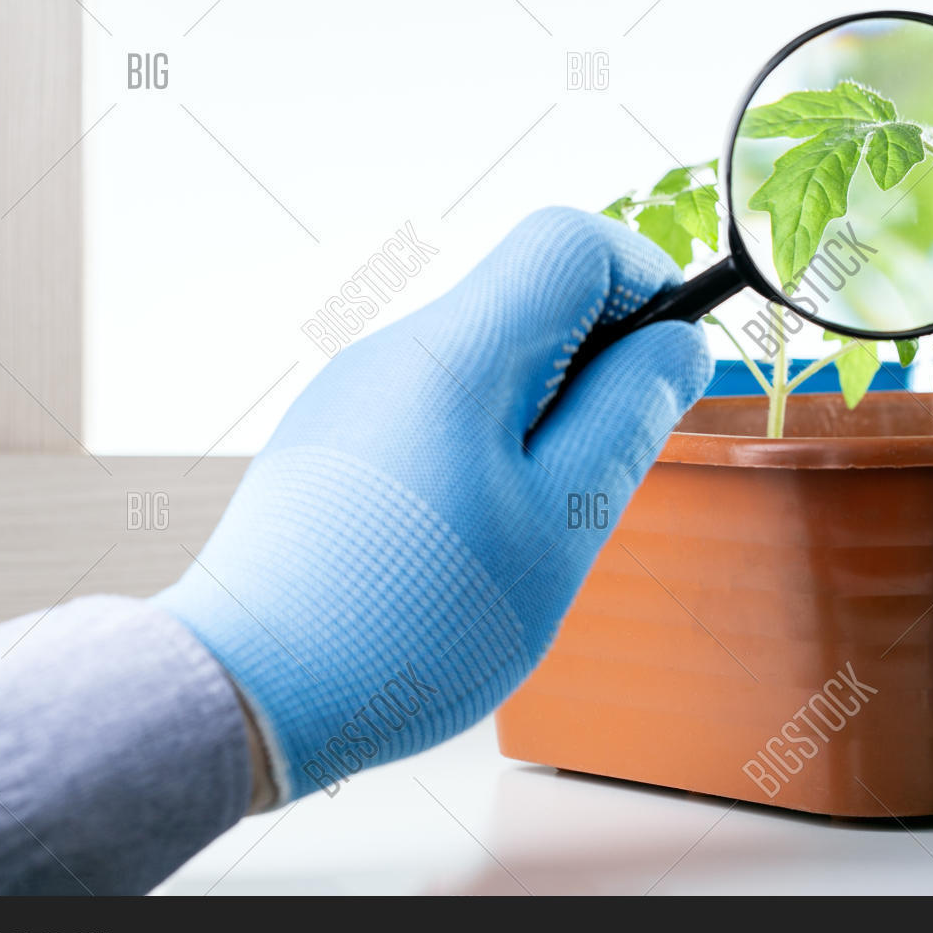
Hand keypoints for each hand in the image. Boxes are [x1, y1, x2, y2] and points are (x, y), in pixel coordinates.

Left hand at [156, 208, 711, 801]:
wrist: (251, 691)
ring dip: (540, 419)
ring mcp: (355, 393)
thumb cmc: (418, 620)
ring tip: (525, 528)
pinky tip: (466, 540)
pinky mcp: (333, 439)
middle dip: (595, 368)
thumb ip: (627, 418)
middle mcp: (395, 349)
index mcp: (458, 351)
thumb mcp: (559, 524)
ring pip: (487, 363)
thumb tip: (680, 343)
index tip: (668, 362)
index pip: (571, 241)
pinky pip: (437, 409)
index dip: (643, 280)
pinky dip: (483, 449)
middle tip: (597, 475)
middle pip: (529, 302)